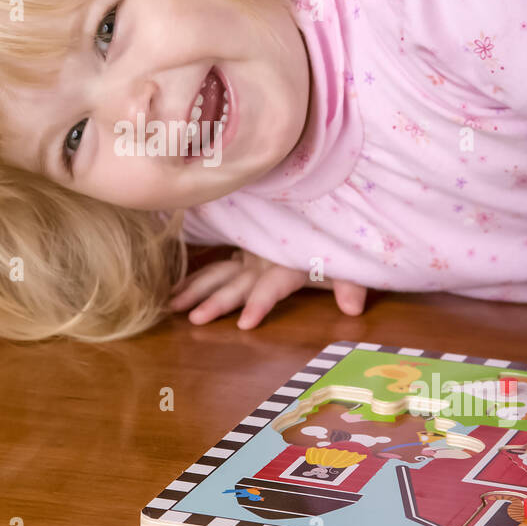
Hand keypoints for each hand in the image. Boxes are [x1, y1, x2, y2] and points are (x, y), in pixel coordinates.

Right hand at [169, 249, 366, 328]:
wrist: (316, 201)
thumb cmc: (333, 240)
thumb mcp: (347, 261)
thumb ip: (350, 283)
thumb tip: (353, 310)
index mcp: (288, 263)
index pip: (273, 285)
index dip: (260, 303)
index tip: (246, 324)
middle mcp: (265, 260)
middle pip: (237, 282)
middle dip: (217, 301)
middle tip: (195, 319)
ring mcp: (250, 257)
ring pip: (218, 274)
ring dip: (196, 290)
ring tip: (172, 307)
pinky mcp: (243, 256)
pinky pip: (216, 269)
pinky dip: (194, 279)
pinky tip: (173, 292)